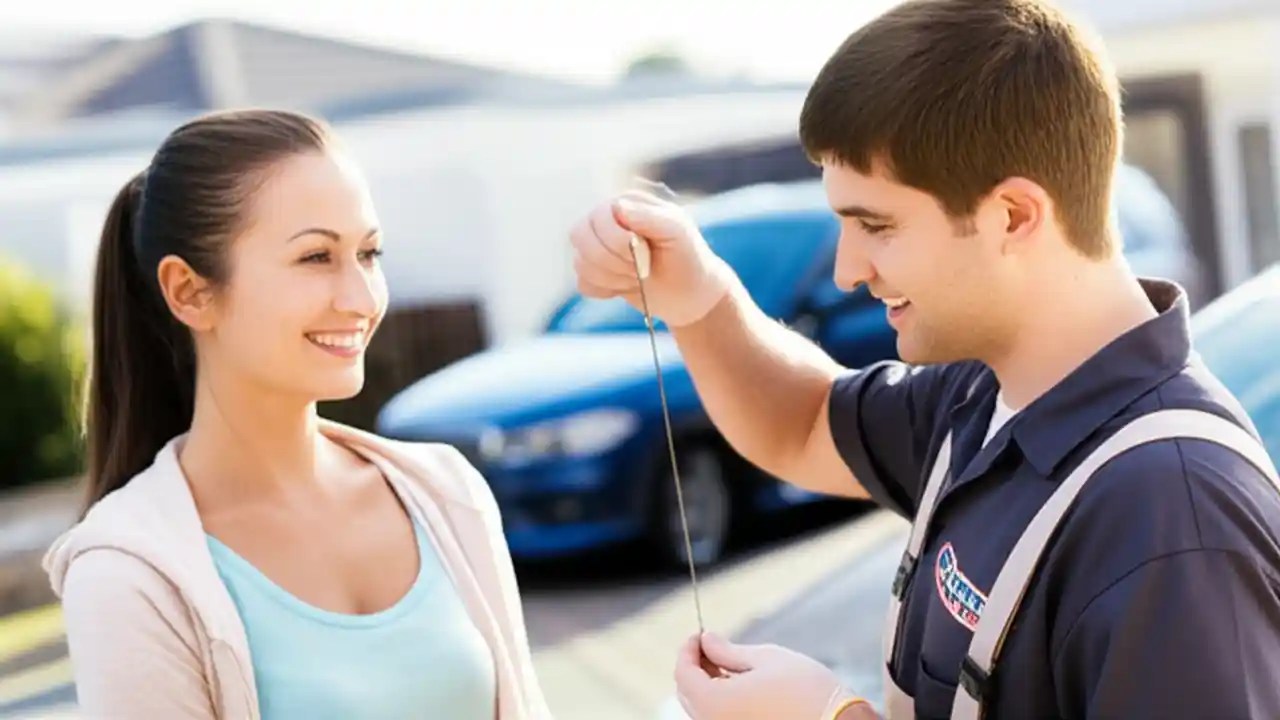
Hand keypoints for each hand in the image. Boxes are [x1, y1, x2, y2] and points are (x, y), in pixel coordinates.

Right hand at [568, 190, 736, 327]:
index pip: (598, 216)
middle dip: (611, 261)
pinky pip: (582, 283)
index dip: (616, 241)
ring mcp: (598, 247)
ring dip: (611, 278)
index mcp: (626, 203)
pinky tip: (626, 287)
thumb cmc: (689, 258)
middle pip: (580, 236)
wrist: (692, 295)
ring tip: (637, 278)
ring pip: (580, 262)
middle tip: (640, 269)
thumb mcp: (678, 232)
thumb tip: (616, 206)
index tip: (643, 254)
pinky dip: (604, 290)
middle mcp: (606, 220)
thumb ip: (649, 216)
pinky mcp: (596, 272)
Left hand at [674, 632, 874, 719]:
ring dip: (707, 684)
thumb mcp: (766, 659)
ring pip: (702, 709)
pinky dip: (720, 701)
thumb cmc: (806, 691)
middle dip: (695, 666)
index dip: (687, 649)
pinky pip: (718, 719)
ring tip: (729, 665)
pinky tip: (741, 687)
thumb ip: (728, 651)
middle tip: (712, 646)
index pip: (682, 673)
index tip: (699, 634)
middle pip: (688, 693)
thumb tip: (706, 640)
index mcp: (714, 703)